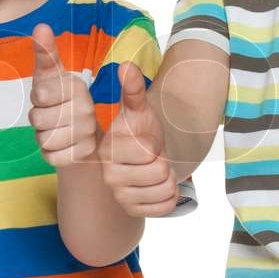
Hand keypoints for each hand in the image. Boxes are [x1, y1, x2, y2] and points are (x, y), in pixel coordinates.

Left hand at [29, 25, 99, 166]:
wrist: (83, 133)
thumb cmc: (60, 98)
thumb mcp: (51, 76)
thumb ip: (46, 53)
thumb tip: (41, 26)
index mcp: (78, 87)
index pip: (39, 95)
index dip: (37, 98)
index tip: (49, 96)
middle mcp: (86, 109)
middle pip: (37, 120)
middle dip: (38, 119)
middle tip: (52, 115)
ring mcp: (86, 133)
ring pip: (43, 139)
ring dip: (43, 137)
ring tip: (56, 130)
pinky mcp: (82, 155)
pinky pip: (50, 157)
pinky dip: (50, 153)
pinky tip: (61, 145)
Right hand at [101, 63, 178, 215]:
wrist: (150, 154)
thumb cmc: (143, 130)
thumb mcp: (140, 109)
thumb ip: (133, 89)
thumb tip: (126, 66)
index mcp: (108, 150)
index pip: (148, 151)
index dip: (156, 144)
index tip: (145, 141)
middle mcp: (108, 176)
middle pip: (160, 171)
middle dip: (164, 161)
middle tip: (153, 157)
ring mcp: (120, 196)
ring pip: (166, 189)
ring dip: (169, 178)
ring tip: (155, 170)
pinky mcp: (134, 211)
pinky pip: (166, 206)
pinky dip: (170, 195)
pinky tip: (157, 186)